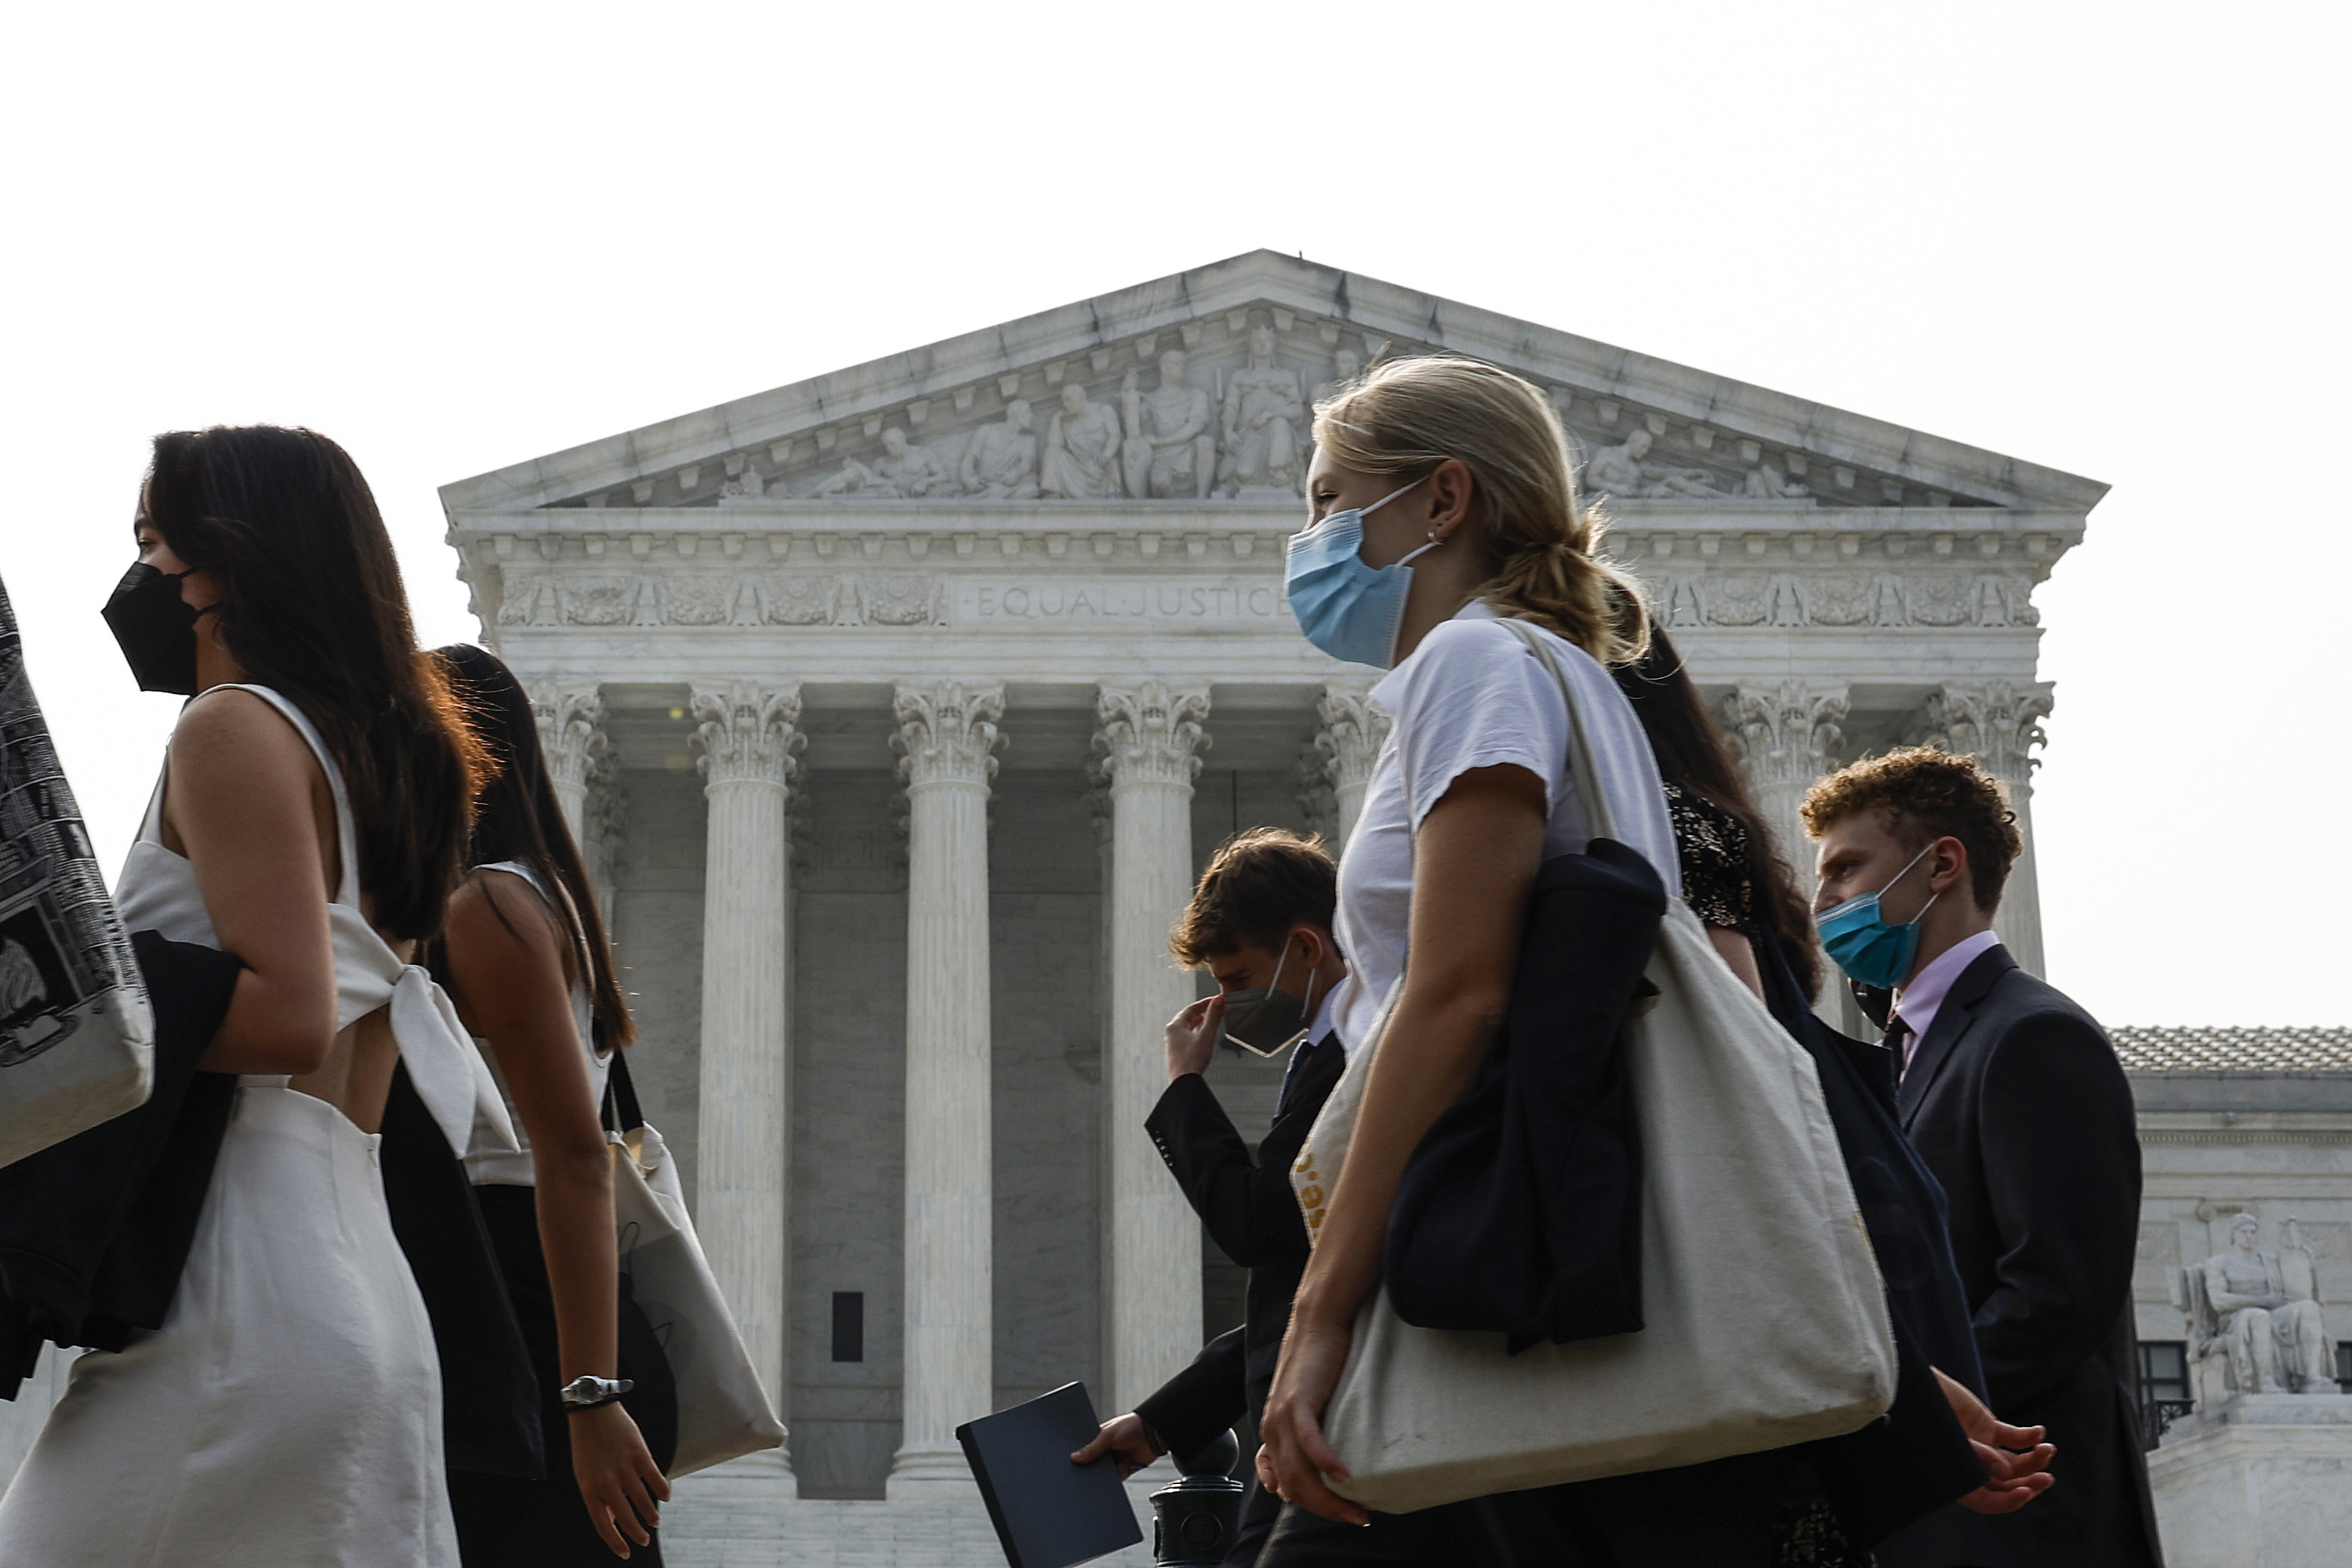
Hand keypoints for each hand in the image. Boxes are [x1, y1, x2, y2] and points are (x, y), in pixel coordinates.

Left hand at [568, 1401, 670, 1558]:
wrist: (592, 1413)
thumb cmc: (587, 1446)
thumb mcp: (584, 1475)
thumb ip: (597, 1497)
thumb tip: (611, 1518)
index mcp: (589, 1490)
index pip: (604, 1525)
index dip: (616, 1542)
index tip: (626, 1552)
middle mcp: (607, 1483)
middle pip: (625, 1517)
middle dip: (637, 1533)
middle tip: (644, 1540)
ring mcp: (624, 1469)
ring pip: (643, 1500)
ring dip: (651, 1515)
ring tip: (655, 1521)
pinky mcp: (639, 1454)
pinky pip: (655, 1478)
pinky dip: (662, 1490)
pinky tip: (666, 1496)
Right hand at [1071, 1412, 1160, 1478]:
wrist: (1155, 1433)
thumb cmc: (1132, 1426)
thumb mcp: (1108, 1435)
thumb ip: (1092, 1448)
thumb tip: (1074, 1458)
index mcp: (1099, 1438)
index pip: (1085, 1450)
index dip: (1080, 1458)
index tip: (1073, 1465)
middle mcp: (1107, 1450)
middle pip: (1094, 1464)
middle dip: (1094, 1468)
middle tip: (1091, 1472)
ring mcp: (1116, 1460)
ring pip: (1105, 1473)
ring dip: (1108, 1473)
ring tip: (1110, 1470)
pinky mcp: (1126, 1468)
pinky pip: (1118, 1478)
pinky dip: (1119, 1475)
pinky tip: (1122, 1469)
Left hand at [1165, 995, 1223, 1080]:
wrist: (1184, 1083)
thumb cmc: (1192, 1061)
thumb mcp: (1207, 1036)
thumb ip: (1213, 1017)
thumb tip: (1219, 1000)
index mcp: (1175, 1026)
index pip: (1191, 1009)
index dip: (1204, 1003)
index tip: (1215, 1001)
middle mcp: (1171, 1034)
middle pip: (1187, 1018)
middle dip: (1201, 1012)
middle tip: (1212, 1009)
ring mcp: (1172, 1045)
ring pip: (1185, 1028)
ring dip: (1197, 1022)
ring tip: (1207, 1020)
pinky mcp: (1176, 1054)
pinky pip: (1185, 1038)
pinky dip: (1194, 1033)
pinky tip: (1201, 1038)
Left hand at [1257, 1319, 1363, 1525]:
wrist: (1316, 1325)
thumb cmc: (1317, 1365)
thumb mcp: (1306, 1406)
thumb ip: (1305, 1436)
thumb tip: (1317, 1472)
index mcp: (1273, 1435)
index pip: (1284, 1486)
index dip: (1310, 1506)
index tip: (1338, 1513)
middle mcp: (1271, 1430)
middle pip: (1294, 1487)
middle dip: (1325, 1510)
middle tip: (1357, 1518)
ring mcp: (1281, 1417)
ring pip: (1300, 1472)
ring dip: (1330, 1497)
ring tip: (1358, 1508)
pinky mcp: (1297, 1402)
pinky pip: (1309, 1442)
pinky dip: (1326, 1463)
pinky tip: (1344, 1477)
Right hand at [1933, 1368, 2055, 1514]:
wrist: (1913, 1389)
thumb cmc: (1926, 1421)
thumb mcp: (1953, 1445)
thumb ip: (1980, 1459)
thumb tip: (2006, 1472)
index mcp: (1960, 1479)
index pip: (1988, 1501)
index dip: (2009, 1501)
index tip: (2026, 1492)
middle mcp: (1973, 1467)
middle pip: (2008, 1484)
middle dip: (2029, 1482)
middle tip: (2047, 1479)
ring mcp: (1982, 1447)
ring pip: (2015, 1462)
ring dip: (2034, 1459)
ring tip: (2047, 1449)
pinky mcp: (1987, 1426)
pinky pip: (2012, 1437)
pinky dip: (2027, 1436)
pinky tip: (2038, 1432)